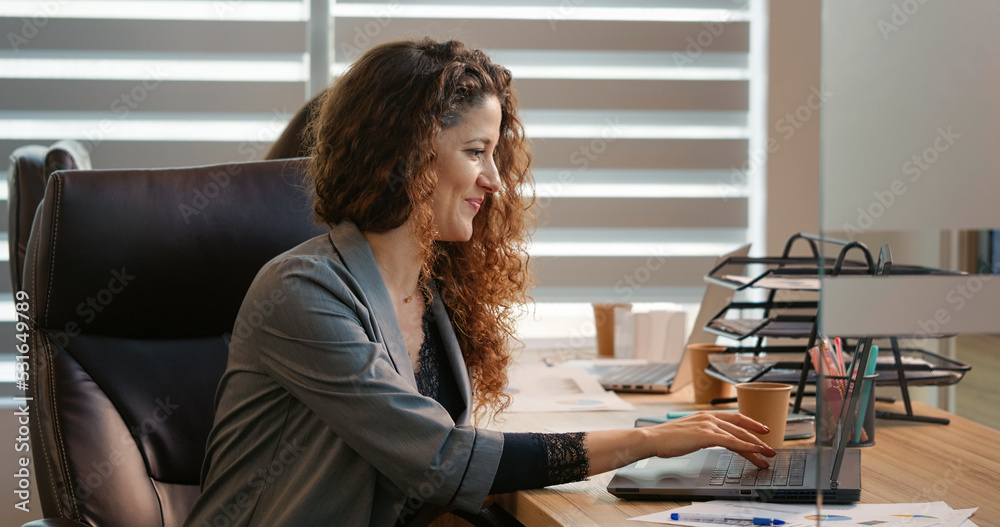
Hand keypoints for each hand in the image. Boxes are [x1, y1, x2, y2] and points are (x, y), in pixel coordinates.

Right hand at [643, 411, 776, 467]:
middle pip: (740, 426)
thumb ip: (700, 433)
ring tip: (767, 454)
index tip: (761, 431)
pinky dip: (746, 446)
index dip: (750, 424)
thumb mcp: (687, 433)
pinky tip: (755, 452)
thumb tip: (707, 440)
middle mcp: (709, 417)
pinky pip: (732, 441)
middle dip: (757, 437)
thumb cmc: (666, 439)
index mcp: (705, 416)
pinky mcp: (706, 435)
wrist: (652, 438)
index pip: (733, 418)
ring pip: (739, 434)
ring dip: (756, 445)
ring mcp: (708, 425)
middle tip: (770, 447)